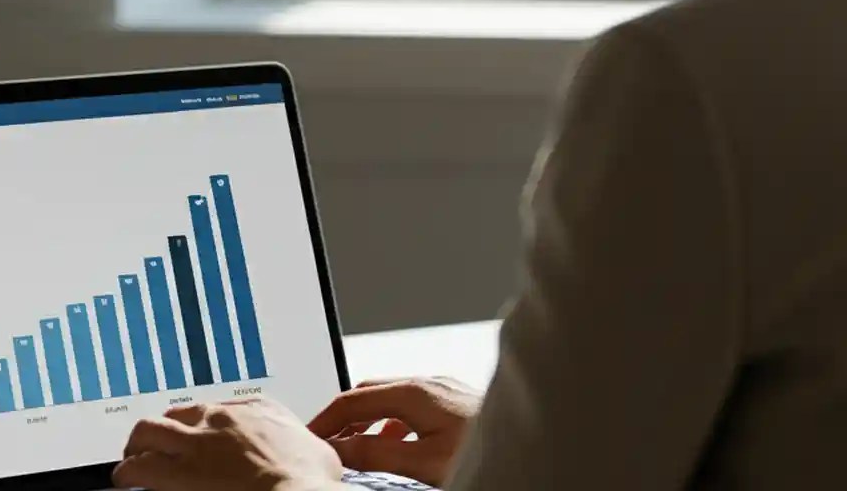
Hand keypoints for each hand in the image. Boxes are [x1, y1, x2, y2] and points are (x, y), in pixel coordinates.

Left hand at [113, 398, 344, 490]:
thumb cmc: (310, 481)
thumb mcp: (318, 452)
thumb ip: (303, 444)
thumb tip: (311, 454)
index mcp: (257, 410)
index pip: (221, 408)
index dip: (207, 422)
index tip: (205, 434)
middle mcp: (221, 419)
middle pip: (180, 412)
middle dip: (168, 427)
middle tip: (160, 443)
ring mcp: (196, 443)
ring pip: (149, 431)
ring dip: (139, 444)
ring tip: (133, 458)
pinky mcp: (176, 473)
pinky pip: (138, 467)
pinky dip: (128, 472)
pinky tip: (125, 479)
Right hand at [308, 376, 482, 486]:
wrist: (541, 442)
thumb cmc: (488, 449)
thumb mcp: (423, 462)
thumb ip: (377, 454)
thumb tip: (339, 450)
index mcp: (415, 392)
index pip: (352, 400)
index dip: (324, 420)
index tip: (306, 438)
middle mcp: (429, 383)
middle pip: (369, 394)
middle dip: (342, 417)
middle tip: (323, 441)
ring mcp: (444, 390)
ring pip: (390, 399)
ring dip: (367, 422)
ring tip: (353, 448)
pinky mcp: (457, 402)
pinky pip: (411, 407)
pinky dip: (390, 424)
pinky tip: (395, 445)